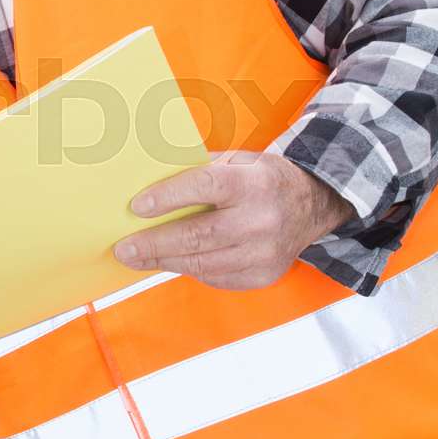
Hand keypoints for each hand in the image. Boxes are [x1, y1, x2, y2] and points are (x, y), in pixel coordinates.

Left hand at [114, 151, 355, 290]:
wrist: (314, 204)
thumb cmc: (263, 179)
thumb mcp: (238, 161)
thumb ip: (199, 170)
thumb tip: (148, 182)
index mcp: (254, 182)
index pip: (205, 186)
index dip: (169, 197)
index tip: (137, 207)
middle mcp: (262, 219)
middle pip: (199, 235)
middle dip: (154, 243)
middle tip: (124, 248)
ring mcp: (265, 252)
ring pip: (203, 263)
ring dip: (164, 261)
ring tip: (136, 258)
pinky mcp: (264, 275)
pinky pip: (216, 277)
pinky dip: (190, 269)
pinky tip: (170, 262)